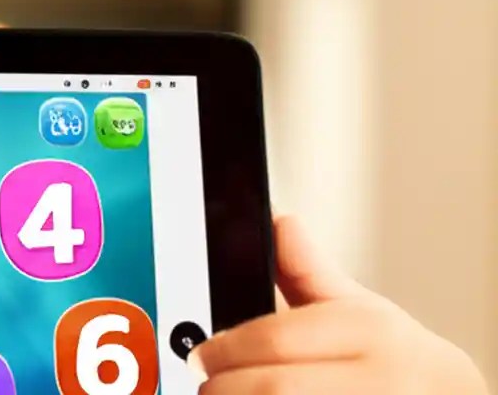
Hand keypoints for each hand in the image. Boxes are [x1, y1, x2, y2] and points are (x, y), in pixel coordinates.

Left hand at [191, 215, 489, 393]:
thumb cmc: (397, 358)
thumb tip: (277, 220)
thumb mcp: (359, 309)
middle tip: (207, 384)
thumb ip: (308, 272)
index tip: (200, 356)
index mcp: (369, 330)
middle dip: (226, 387)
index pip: (276, 338)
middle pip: (275, 387)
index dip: (225, 350)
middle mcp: (382, 378)